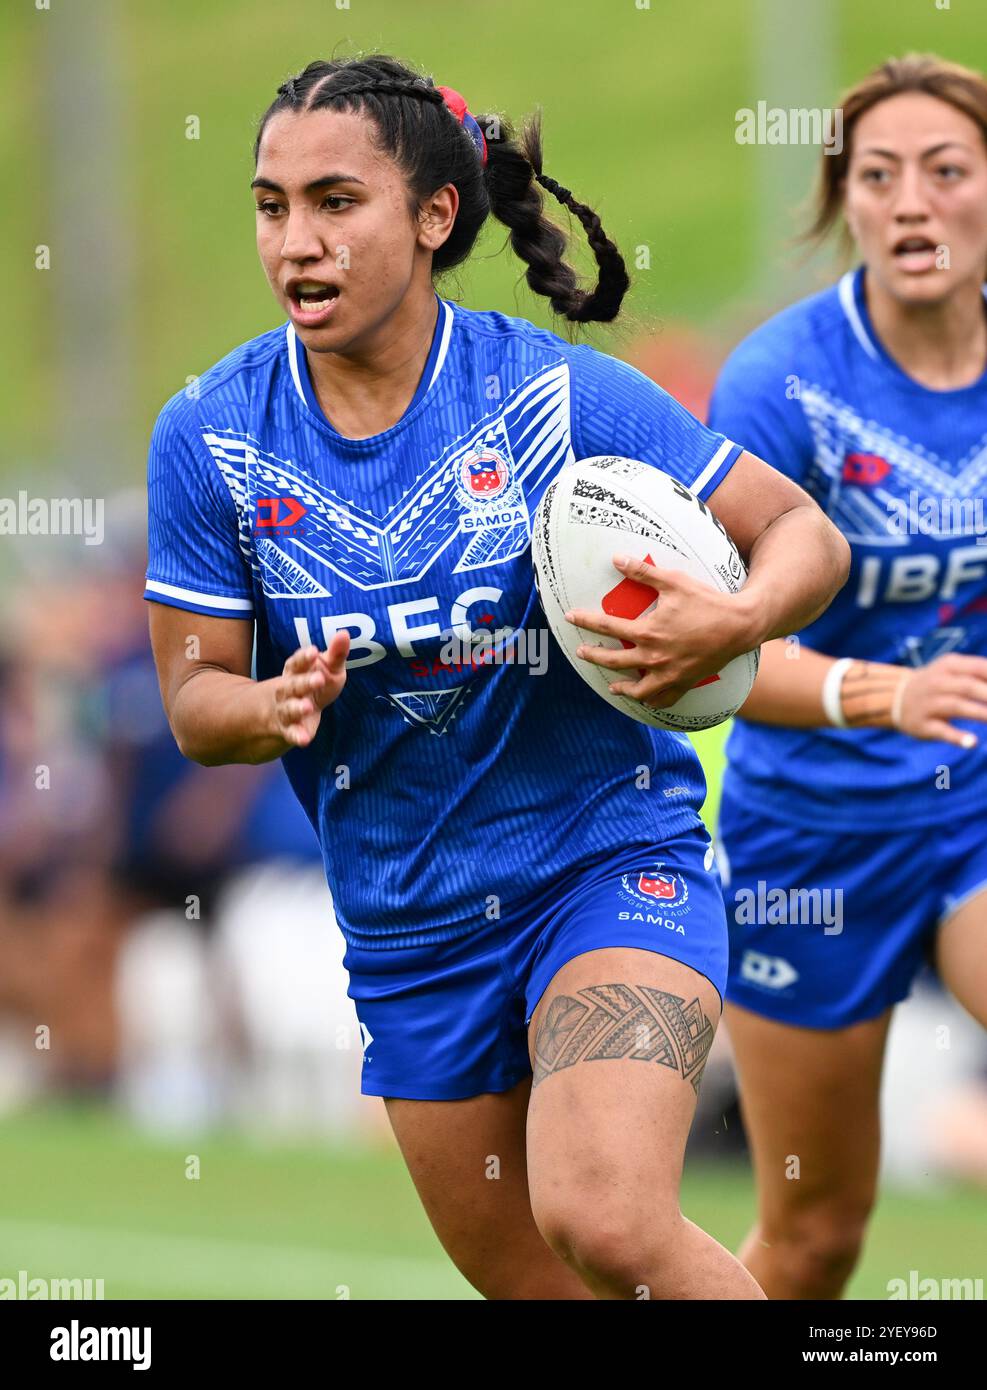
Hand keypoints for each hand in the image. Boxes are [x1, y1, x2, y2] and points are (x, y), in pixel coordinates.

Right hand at [271, 633, 349, 747]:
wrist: (295, 711)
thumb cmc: (315, 682)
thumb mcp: (327, 667)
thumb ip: (336, 654)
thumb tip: (344, 633)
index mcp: (295, 670)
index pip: (297, 662)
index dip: (304, 657)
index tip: (314, 652)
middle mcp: (287, 689)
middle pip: (292, 685)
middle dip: (304, 682)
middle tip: (319, 679)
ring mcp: (286, 709)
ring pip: (288, 708)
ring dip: (297, 708)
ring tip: (307, 707)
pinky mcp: (290, 728)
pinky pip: (291, 733)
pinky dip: (296, 736)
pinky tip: (304, 739)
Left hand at [564, 553, 756, 707]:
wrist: (740, 625)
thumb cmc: (707, 601)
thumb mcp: (674, 581)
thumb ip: (643, 571)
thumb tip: (616, 559)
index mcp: (648, 632)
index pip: (607, 626)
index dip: (585, 620)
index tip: (570, 617)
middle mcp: (655, 657)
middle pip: (614, 661)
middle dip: (594, 656)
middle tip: (582, 652)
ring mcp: (670, 673)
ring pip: (638, 689)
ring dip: (622, 688)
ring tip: (612, 687)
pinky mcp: (686, 682)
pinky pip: (665, 699)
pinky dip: (653, 701)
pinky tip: (646, 699)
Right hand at [894, 653, 986, 749]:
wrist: (896, 697)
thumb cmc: (937, 683)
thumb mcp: (954, 670)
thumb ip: (980, 673)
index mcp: (949, 665)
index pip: (979, 668)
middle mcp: (937, 682)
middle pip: (969, 686)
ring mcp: (929, 703)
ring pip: (957, 706)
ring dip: (981, 714)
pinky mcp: (923, 725)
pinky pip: (941, 730)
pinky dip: (957, 737)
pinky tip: (973, 742)